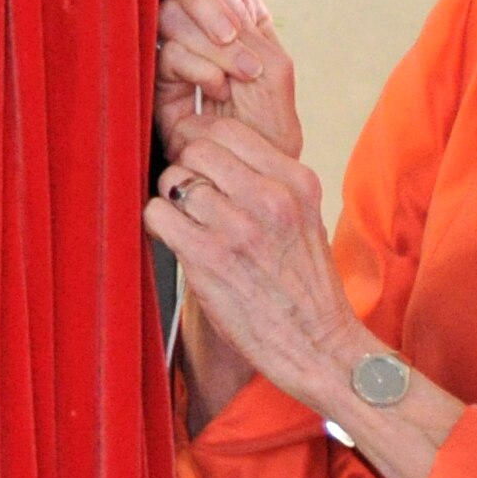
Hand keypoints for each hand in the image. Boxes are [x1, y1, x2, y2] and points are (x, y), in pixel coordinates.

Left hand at [146, 116, 456, 477]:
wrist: (319, 345)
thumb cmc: (303, 286)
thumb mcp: (302, 217)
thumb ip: (267, 182)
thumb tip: (209, 153)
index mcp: (296, 180)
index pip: (228, 131)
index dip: (203, 145)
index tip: (199, 167)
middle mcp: (269, 196)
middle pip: (196, 149)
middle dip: (185, 170)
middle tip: (188, 199)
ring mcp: (238, 225)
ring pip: (173, 179)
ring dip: (171, 201)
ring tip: (187, 226)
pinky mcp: (208, 257)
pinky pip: (158, 214)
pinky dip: (158, 225)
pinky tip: (176, 242)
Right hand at [157, 0, 300, 165]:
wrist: (251, 173)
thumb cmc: (269, 129)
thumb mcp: (274, 69)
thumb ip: (246, 21)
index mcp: (238, 16)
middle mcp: (203, 28)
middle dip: (206, 3)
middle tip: (232, 37)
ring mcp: (177, 52)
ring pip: (167, 15)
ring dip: (207, 45)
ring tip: (232, 80)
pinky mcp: (156, 80)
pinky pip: (163, 52)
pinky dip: (193, 67)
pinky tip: (211, 91)